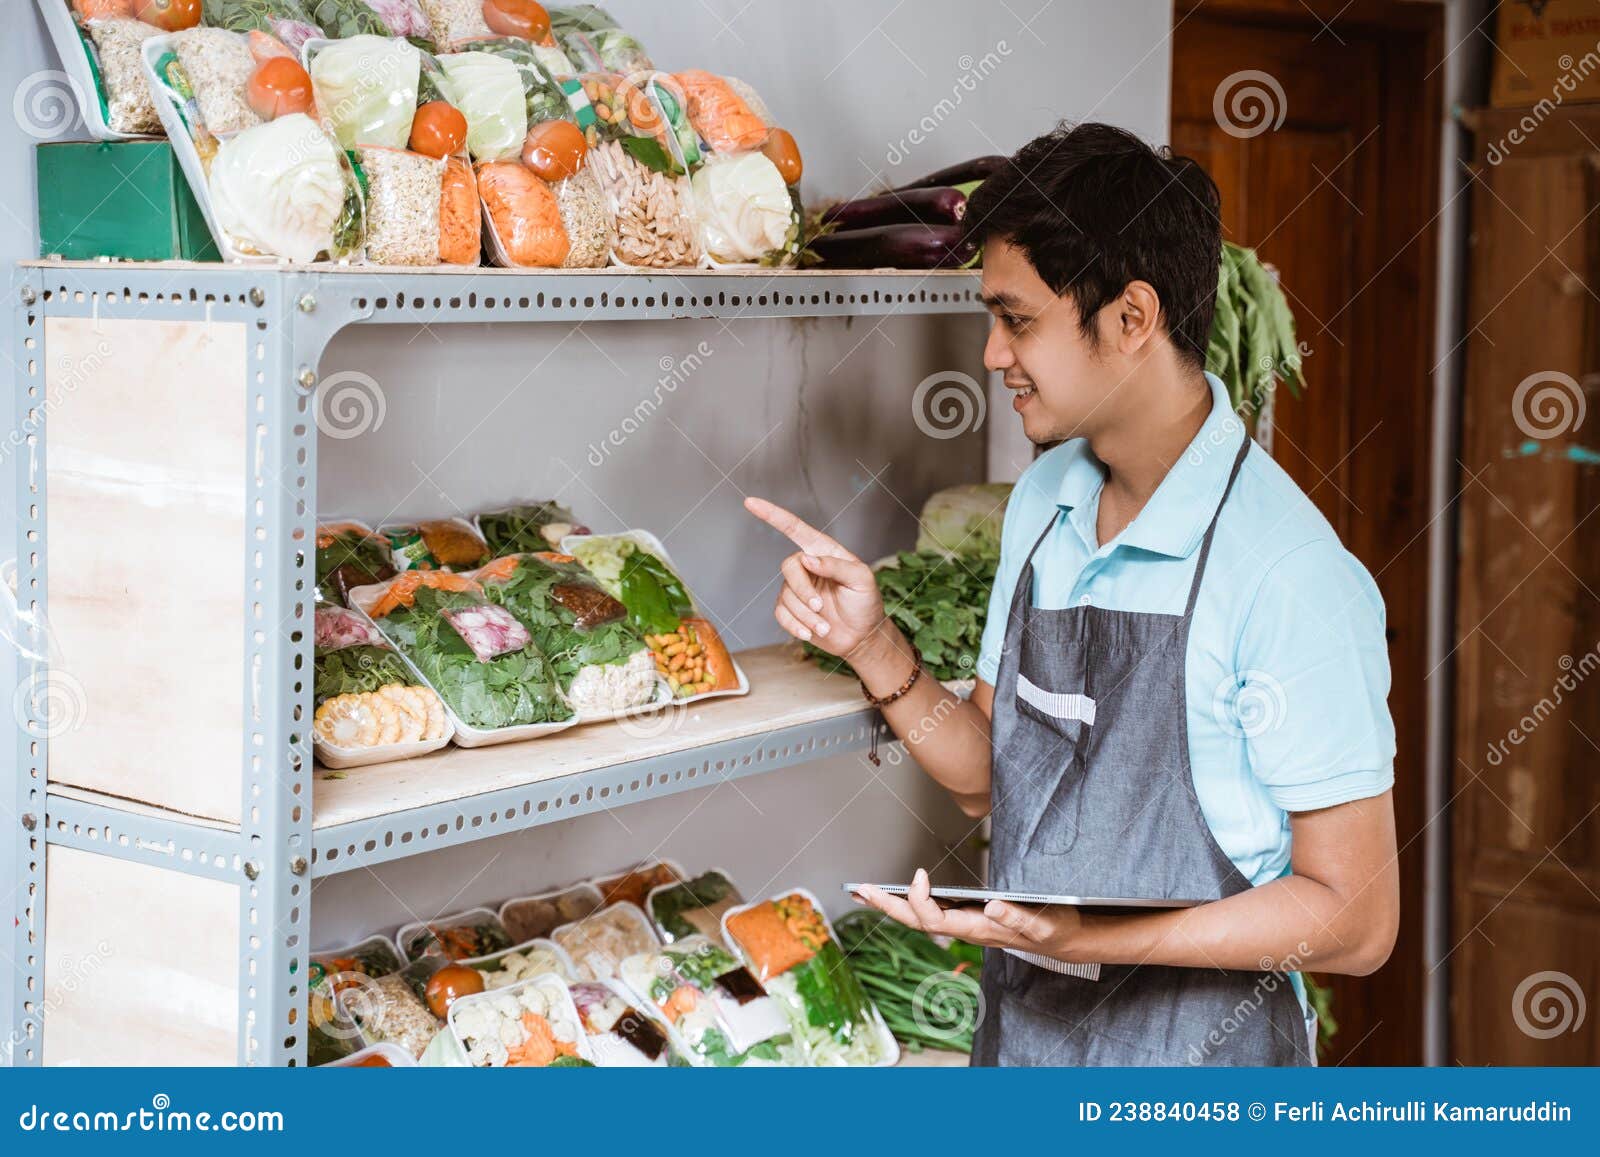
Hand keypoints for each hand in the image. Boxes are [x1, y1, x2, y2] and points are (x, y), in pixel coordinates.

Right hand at [744, 496, 886, 659]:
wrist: (862, 636)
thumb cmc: (865, 602)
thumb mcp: (861, 579)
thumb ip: (837, 565)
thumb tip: (808, 559)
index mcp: (823, 551)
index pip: (794, 528)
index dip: (772, 515)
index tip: (750, 502)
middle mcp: (806, 567)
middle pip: (788, 568)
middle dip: (803, 591)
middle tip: (820, 607)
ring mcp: (797, 588)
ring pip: (786, 596)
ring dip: (806, 616)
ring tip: (825, 626)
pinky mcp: (791, 610)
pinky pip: (781, 615)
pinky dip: (796, 626)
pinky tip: (810, 633)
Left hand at [852, 869, 1087, 960]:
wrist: (1062, 940)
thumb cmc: (1053, 929)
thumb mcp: (1044, 923)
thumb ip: (1019, 918)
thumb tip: (993, 908)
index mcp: (978, 931)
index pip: (936, 920)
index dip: (922, 900)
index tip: (919, 875)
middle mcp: (965, 929)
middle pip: (916, 921)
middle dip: (886, 906)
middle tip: (859, 888)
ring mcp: (964, 924)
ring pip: (919, 918)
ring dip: (891, 905)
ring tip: (866, 891)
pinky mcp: (967, 916)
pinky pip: (930, 912)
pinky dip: (909, 902)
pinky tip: (896, 894)